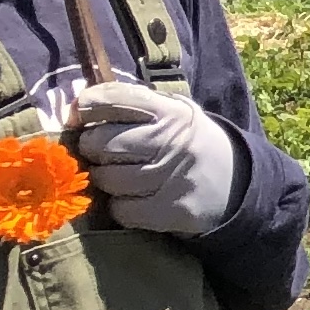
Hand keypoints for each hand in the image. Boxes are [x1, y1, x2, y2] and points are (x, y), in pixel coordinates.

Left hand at [66, 82, 242, 234]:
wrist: (235, 182)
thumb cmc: (187, 142)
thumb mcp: (171, 112)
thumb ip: (130, 102)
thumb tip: (74, 106)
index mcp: (171, 111)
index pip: (114, 99)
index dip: (87, 106)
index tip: (79, 116)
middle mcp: (172, 141)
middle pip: (102, 143)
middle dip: (92, 149)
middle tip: (101, 152)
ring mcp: (172, 178)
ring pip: (108, 179)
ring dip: (106, 180)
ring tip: (120, 176)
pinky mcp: (172, 210)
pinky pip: (122, 210)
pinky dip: (121, 207)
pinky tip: (134, 199)